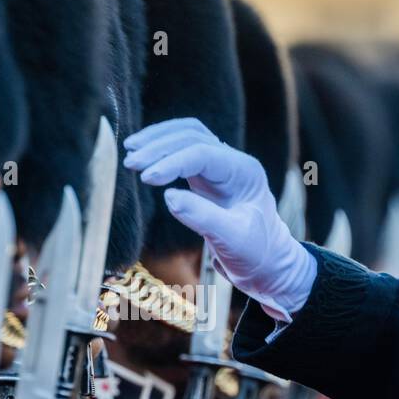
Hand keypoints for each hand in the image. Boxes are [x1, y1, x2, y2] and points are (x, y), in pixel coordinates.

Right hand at [123, 118, 315, 318]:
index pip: (202, 154)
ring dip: (158, 140)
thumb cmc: (256, 254)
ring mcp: (221, 166)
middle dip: (159, 146)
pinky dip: (162, 148)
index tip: (146, 179)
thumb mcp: (233, 241)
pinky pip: (184, 149)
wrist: (268, 263)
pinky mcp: (208, 175)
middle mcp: (233, 162)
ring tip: (130, 150)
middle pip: (192, 137)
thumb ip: (203, 218)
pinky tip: (144, 155)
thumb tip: (169, 196)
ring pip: (187, 135)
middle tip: (130, 162)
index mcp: (244, 173)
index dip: (172, 162)